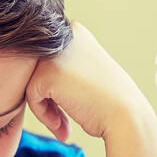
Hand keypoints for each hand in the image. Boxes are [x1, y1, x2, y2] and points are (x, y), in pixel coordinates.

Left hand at [24, 21, 154, 141]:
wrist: (126, 116)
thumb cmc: (109, 101)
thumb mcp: (86, 72)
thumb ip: (61, 68)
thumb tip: (32, 75)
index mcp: (74, 32)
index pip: (45, 61)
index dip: (55, 88)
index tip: (72, 106)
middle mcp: (63, 36)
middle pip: (35, 71)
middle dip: (47, 98)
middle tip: (63, 121)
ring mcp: (54, 54)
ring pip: (30, 84)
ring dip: (45, 108)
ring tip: (63, 125)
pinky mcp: (46, 74)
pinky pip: (31, 97)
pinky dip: (43, 115)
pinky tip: (63, 124)